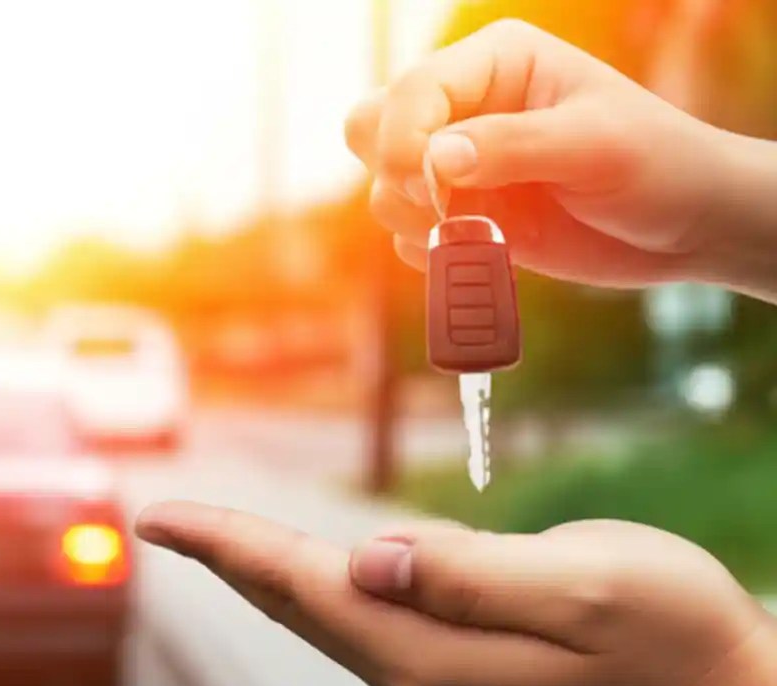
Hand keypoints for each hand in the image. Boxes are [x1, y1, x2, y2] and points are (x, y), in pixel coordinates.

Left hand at [137, 501, 776, 685]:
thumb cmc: (676, 636)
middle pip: (295, 604)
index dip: (224, 544)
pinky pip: (366, 619)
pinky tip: (307, 569)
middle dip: (227, 556)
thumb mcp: (584, 587)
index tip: (158, 516)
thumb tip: (367, 557)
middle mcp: (417, 676)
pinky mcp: (462, 671)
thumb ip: (469, 574)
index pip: (298, 586)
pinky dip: (319, 585)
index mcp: (431, 652)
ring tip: (215, 539)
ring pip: (325, 614)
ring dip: (266, 569)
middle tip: (166, 521)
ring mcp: (437, 681)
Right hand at [344, 20, 736, 288]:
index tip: (434, 185)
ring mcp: (457, 164)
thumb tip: (433, 159)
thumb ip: (511, 146)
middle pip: (370, 127)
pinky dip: (433, 252)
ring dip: (416, 219)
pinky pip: (406, 236)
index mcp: (495, 62)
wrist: (687, 226)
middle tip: (443, 206)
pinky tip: (490, 249)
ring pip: (381, 187)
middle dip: (393, 173)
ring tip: (486, 231)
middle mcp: (465, 107)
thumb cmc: (657, 164)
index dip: (404, 137)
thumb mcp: (594, 146)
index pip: (411, 90)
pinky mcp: (461, 215)